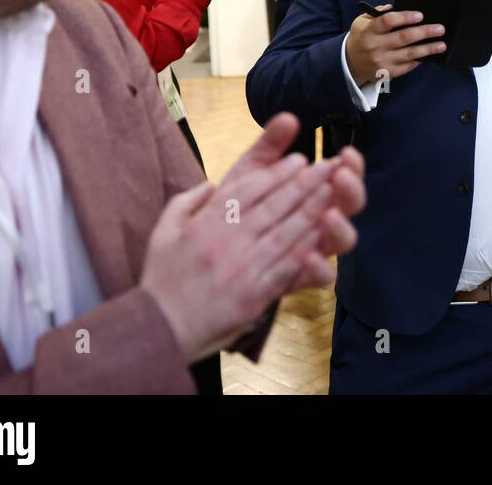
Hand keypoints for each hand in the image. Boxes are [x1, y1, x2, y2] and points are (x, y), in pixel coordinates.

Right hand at [140, 113, 364, 362]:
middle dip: (303, 184)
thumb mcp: (163, 233)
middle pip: (273, 206)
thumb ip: (186, 202)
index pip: (248, 191)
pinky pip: (285, 266)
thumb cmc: (162, 281)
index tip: (299, 161)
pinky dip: (306, 248)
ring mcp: (242, 268)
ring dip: (311, 210)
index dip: (277, 173)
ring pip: (284, 232)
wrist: (160, 330)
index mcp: (204, 224)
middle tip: (325, 167)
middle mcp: (225, 242)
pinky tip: (323, 234)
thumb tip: (210, 183)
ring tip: (331, 191)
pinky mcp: (254, 295)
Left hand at [218, 116, 365, 290]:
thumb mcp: (249, 173)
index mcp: (315, 191)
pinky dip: (319, 268)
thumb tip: (288, 118)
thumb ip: (268, 146)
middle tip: (341, 176)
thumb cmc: (235, 209)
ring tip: (329, 215)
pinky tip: (308, 258)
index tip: (346, 154)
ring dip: (341, 227)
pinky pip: (321, 277)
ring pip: (343, 241)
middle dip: (351, 190)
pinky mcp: (301, 277)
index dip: (352, 165)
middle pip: (350, 205)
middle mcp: (322, 219)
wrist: (206, 255)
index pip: (344, 174)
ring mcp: (315, 248)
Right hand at [345, 5, 446, 86]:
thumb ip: (377, 12)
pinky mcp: (388, 73)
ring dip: (428, 49)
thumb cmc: (361, 39)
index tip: (420, 15)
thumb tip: (393, 6)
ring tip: (441, 44)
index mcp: (369, 30)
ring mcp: (382, 61)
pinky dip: (420, 60)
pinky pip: (408, 66)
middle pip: (404, 37)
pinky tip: (429, 55)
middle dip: (424, 32)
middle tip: (440, 28)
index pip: (388, 21)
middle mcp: (375, 46)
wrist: (350, 63)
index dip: (405, 17)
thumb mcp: (361, 22)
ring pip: (410, 54)